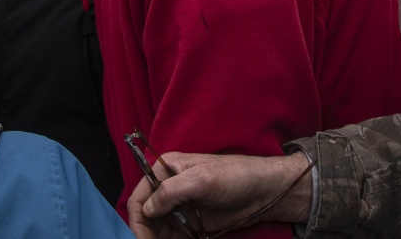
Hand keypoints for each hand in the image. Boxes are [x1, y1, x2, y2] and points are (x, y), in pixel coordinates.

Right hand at [127, 151, 312, 238]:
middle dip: (146, 234)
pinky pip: (171, 236)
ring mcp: (179, 206)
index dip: (137, 220)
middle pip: (144, 216)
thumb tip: (146, 210)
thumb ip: (171, 192)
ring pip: (156, 228)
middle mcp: (168, 187)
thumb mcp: (201, 180)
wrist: (264, 192)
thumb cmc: (235, 177)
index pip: (139, 196)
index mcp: (165, 169)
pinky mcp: (190, 222)